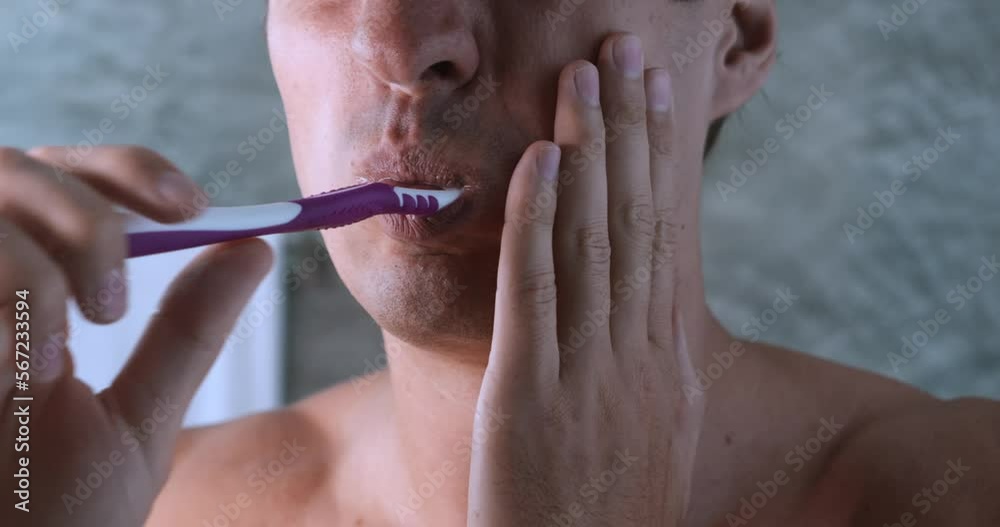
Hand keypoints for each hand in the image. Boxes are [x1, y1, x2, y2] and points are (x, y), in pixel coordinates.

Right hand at [0, 146, 272, 525]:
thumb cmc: (54, 520)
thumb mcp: (134, 418)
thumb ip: (187, 330)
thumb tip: (254, 246)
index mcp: (29, 288)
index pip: (70, 177)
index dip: (128, 171)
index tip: (192, 208)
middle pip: (12, 167)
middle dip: (82, 221)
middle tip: (111, 308)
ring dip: (27, 275)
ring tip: (41, 364)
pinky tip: (0, 372)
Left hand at [468, 34, 704, 525]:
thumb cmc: (608, 515)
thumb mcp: (650, 437)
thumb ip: (646, 369)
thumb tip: (645, 310)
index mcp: (668, 366)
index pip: (666, 240)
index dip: (660, 162)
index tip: (656, 100)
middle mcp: (639, 359)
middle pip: (636, 222)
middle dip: (630, 132)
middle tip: (623, 55)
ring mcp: (589, 374)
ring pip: (591, 241)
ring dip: (586, 152)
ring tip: (581, 81)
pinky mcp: (531, 395)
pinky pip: (537, 290)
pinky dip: (537, 219)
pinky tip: (537, 161)